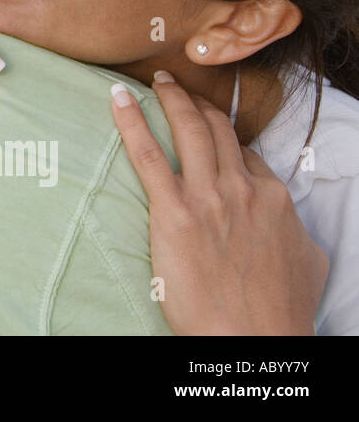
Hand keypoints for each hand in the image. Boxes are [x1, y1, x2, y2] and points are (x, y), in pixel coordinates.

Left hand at [110, 73, 327, 334]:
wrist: (254, 339)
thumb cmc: (280, 312)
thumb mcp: (306, 261)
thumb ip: (293, 233)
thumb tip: (288, 226)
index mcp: (273, 198)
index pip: (244, 153)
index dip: (224, 134)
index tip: (206, 123)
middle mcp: (242, 189)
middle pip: (216, 129)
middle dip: (195, 101)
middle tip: (175, 85)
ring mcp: (208, 198)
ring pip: (188, 129)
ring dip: (170, 98)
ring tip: (154, 81)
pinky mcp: (174, 213)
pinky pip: (147, 154)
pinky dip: (130, 121)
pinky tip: (115, 100)